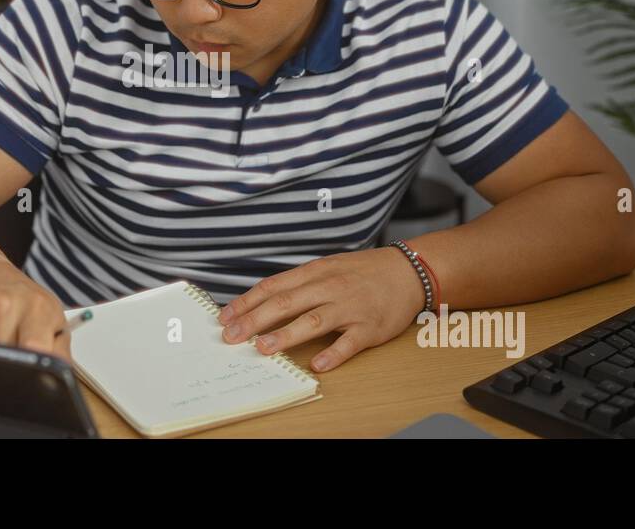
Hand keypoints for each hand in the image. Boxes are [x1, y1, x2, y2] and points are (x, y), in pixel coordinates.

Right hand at [0, 257, 71, 361]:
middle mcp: (2, 305)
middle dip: (7, 366)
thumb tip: (61, 377)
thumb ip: (59, 351)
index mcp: (35, 307)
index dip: (32, 368)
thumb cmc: (20, 297)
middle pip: (2, 360)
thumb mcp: (50, 317)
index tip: (30, 371)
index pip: (34, 349)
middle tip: (10, 350)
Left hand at [217, 248, 425, 371]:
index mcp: (315, 272)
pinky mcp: (369, 327)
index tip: (226, 316)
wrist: (409, 271)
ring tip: (263, 348)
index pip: (274, 286)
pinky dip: (333, 354)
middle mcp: (329, 288)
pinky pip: (349, 343)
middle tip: (232, 335)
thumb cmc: (362, 272)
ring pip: (314, 321)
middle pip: (286, 303)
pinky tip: (317, 365)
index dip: (247, 301)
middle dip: (255, 319)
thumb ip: (298, 284)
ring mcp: (350, 308)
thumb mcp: (327, 267)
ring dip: (286, 335)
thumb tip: (262, 302)